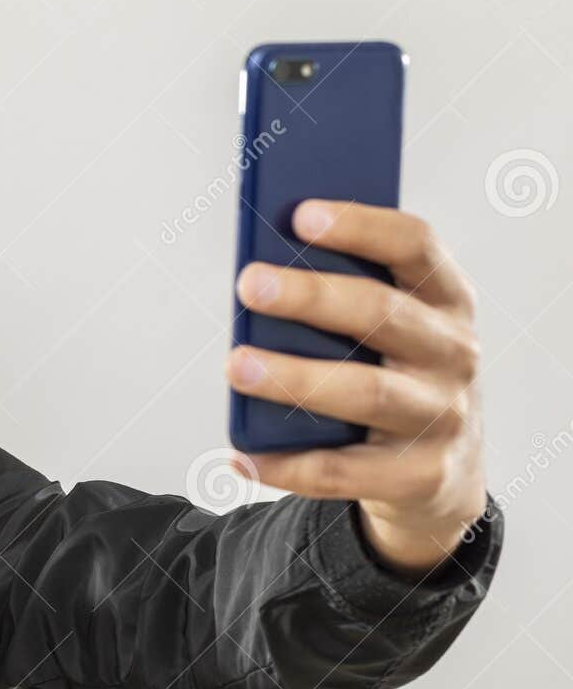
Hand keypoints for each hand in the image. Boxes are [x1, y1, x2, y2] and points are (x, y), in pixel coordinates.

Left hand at [226, 199, 486, 576]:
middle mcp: (453, 352)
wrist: (440, 471)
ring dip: (294, 377)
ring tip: (235, 365)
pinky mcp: (421, 475)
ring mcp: (442, 416)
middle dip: (312, 296)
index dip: (361, 226)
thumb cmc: (391, 371)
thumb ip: (342, 292)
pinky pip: (345, 470)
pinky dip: (288, 464)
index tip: (301, 214)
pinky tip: (241, 454)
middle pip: (381, 314)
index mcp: (446, 298)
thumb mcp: (385, 325)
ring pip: (366, 392)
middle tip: (248, 284)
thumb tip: (262, 267)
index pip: (415, 246)